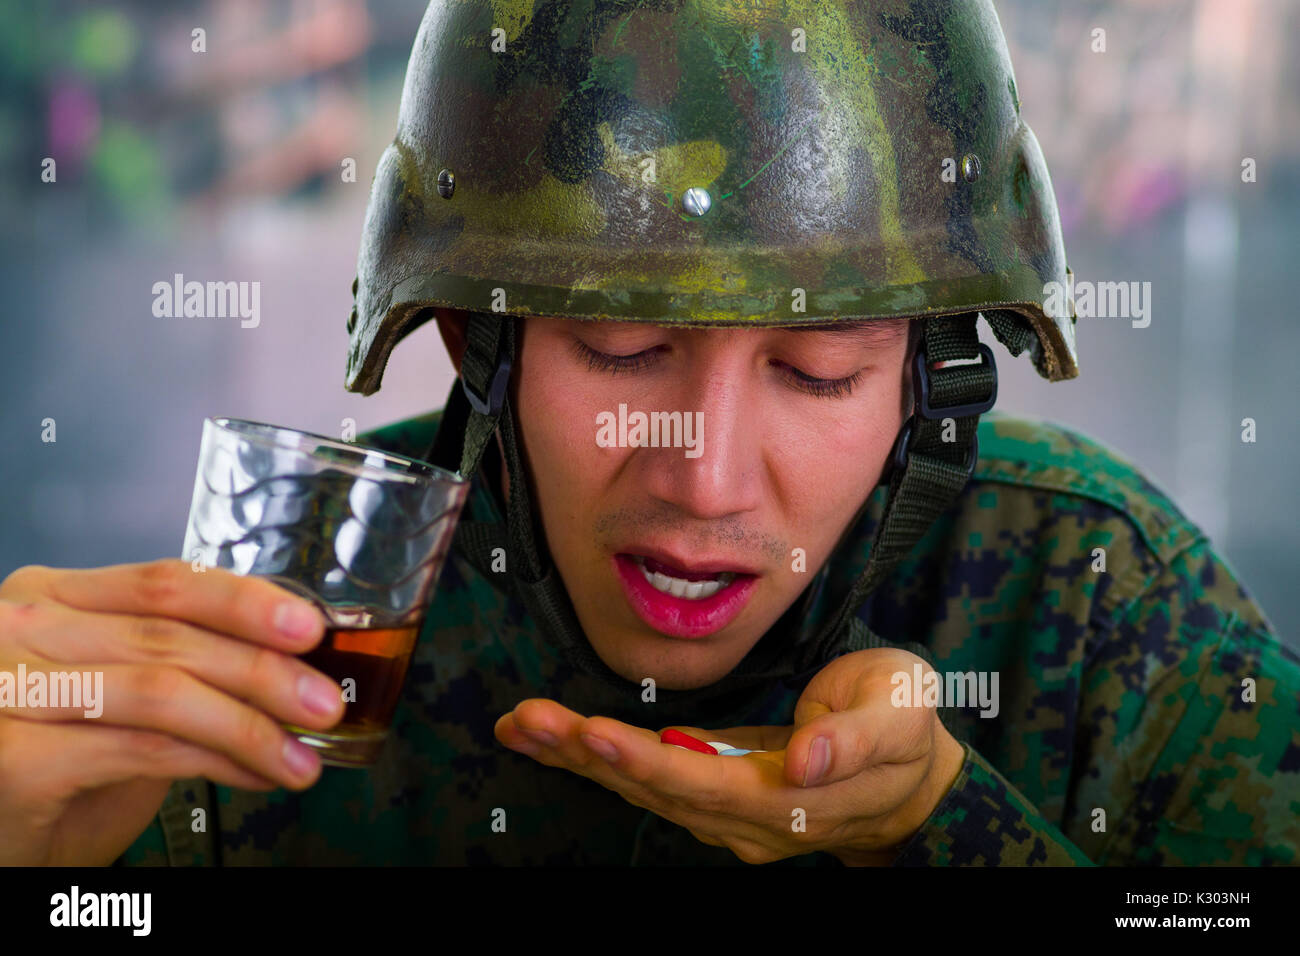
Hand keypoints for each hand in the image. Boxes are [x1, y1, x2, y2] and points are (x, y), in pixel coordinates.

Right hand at [0, 559, 345, 864]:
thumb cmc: (56, 761)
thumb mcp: (121, 692)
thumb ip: (183, 662)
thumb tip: (291, 660)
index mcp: (53, 596)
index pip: (164, 581)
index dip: (245, 601)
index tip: (310, 626)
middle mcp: (23, 628)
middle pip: (171, 635)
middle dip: (265, 670)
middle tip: (325, 701)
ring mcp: (10, 687)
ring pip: (163, 691)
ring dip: (250, 724)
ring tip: (302, 753)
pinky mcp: (14, 756)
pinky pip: (144, 749)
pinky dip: (216, 762)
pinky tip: (256, 774)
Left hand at [494, 646, 965, 864]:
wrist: (909, 782)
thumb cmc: (905, 732)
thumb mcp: (898, 716)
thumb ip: (853, 740)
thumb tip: (802, 760)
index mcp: (788, 800)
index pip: (702, 784)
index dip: (644, 763)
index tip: (591, 733)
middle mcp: (745, 818)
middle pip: (653, 789)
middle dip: (585, 755)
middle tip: (527, 721)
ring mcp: (727, 811)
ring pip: (641, 786)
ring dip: (578, 758)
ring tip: (523, 725)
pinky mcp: (715, 791)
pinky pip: (649, 777)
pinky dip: (600, 757)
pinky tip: (561, 736)